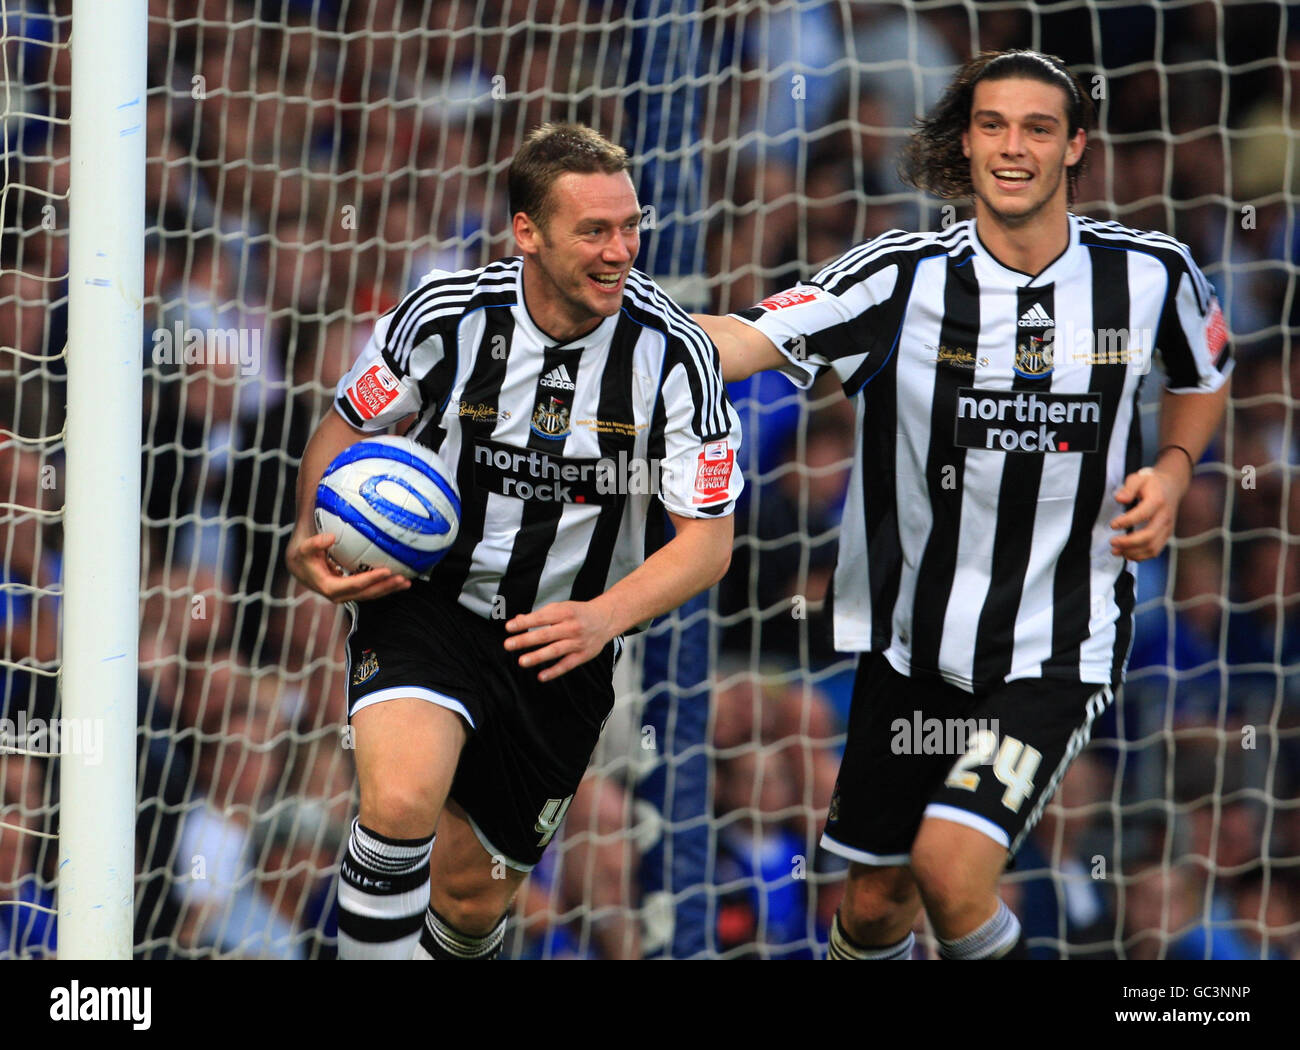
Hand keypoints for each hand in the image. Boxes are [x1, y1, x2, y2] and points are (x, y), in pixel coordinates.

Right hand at [285, 528, 410, 603]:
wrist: (298, 563)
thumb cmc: (301, 553)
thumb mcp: (304, 548)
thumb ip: (315, 543)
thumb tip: (330, 538)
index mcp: (328, 587)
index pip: (353, 585)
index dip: (370, 580)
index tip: (386, 571)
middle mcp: (339, 595)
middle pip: (366, 594)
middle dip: (385, 588)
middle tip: (403, 579)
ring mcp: (346, 593)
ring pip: (370, 594)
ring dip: (388, 589)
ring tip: (407, 582)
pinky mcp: (351, 589)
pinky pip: (370, 589)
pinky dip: (383, 585)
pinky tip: (399, 578)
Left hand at [503, 600, 615, 681]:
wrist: (606, 619)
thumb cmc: (579, 613)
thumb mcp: (561, 608)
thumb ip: (540, 615)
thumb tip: (518, 620)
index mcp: (564, 612)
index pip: (541, 618)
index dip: (524, 623)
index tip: (509, 627)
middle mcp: (571, 627)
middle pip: (546, 634)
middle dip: (526, 640)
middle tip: (509, 645)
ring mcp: (578, 642)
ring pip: (556, 650)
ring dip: (538, 656)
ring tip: (522, 661)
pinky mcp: (583, 655)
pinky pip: (567, 664)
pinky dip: (554, 671)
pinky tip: (541, 676)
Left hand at [1109, 467, 1181, 560]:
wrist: (1171, 487)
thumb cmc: (1151, 483)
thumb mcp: (1138, 478)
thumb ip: (1128, 488)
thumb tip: (1119, 499)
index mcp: (1157, 501)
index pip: (1143, 514)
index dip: (1126, 521)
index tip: (1112, 524)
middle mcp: (1165, 517)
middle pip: (1149, 536)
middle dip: (1128, 542)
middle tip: (1112, 542)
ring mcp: (1167, 528)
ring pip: (1153, 547)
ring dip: (1133, 552)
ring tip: (1116, 551)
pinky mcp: (1166, 535)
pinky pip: (1155, 551)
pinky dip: (1141, 556)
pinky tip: (1126, 554)